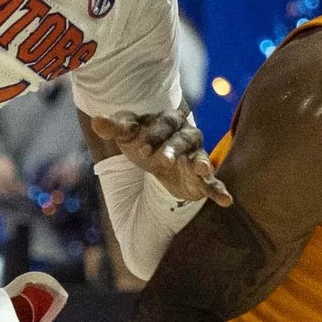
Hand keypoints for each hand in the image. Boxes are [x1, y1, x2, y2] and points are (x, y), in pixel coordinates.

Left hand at [101, 106, 233, 205]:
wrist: (156, 156)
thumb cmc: (142, 140)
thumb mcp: (127, 135)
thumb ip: (114, 128)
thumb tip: (95, 122)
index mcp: (169, 121)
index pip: (163, 124)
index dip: (153, 134)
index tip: (140, 147)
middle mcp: (187, 136)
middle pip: (182, 140)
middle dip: (172, 149)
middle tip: (161, 159)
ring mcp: (196, 157)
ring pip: (201, 158)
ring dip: (201, 163)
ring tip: (202, 169)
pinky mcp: (201, 179)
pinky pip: (213, 183)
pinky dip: (219, 191)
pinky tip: (226, 200)